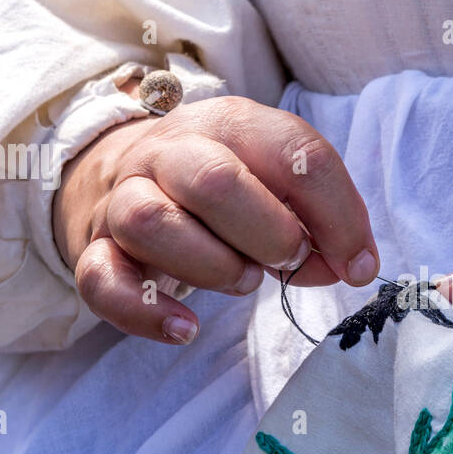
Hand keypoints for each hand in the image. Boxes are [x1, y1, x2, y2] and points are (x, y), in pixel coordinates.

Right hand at [53, 84, 378, 343]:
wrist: (118, 171)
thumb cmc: (220, 187)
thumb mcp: (275, 181)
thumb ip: (318, 220)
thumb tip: (351, 266)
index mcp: (232, 125)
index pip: (293, 153)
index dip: (337, 213)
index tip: (357, 263)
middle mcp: (172, 153)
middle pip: (215, 181)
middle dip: (270, 233)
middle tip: (290, 260)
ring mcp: (125, 199)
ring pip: (151, 222)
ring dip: (212, 265)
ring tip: (242, 279)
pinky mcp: (94, 249)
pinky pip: (102, 279)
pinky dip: (145, 310)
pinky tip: (185, 328)